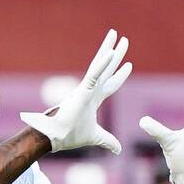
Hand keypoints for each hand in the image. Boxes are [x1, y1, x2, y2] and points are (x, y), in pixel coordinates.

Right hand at [20, 29, 131, 154]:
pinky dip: (102, 64)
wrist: (55, 137)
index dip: (120, 75)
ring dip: (109, 49)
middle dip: (117, 54)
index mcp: (93, 98)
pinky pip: (94, 74)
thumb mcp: (95, 137)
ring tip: (116, 34)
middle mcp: (90, 90)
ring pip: (100, 65)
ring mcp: (86, 88)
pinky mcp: (82, 91)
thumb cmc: (70, 135)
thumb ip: (108, 140)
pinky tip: (111, 52)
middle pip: (107, 68)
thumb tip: (119, 150)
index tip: (129, 65)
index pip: (111, 84)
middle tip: (124, 39)